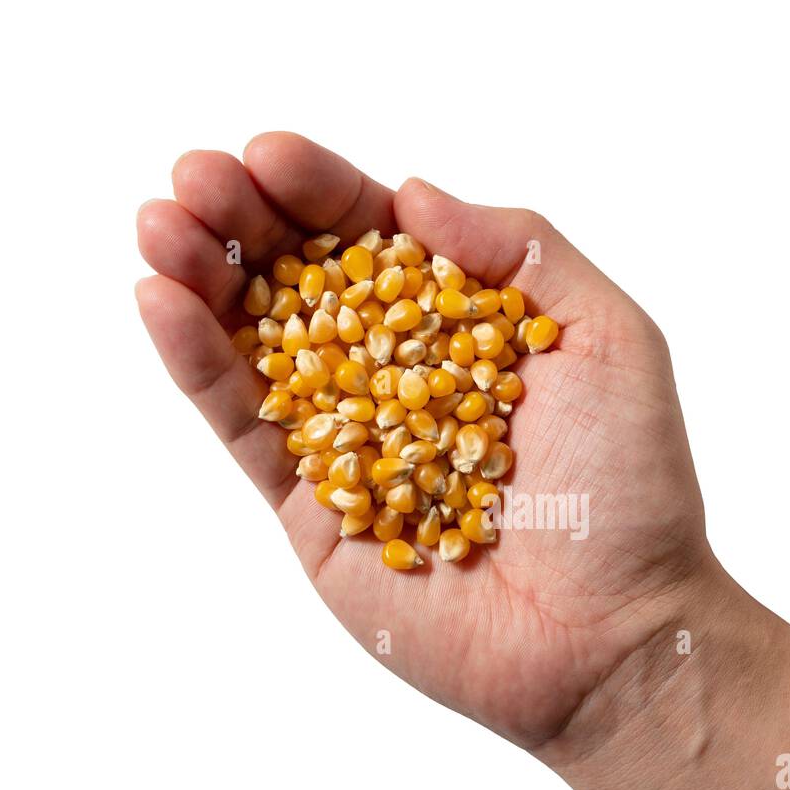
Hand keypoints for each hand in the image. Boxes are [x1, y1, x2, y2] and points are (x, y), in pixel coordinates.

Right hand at [137, 133, 715, 751]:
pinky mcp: (314, 511)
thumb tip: (410, 193)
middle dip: (246, 224)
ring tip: (157, 222)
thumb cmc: (631, 490)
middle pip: (306, 283)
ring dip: (203, 280)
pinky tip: (162, 302)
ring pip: (260, 348)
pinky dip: (201, 367)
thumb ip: (522, 250)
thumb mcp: (610, 338)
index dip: (323, 194)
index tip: (270, 154)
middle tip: (193, 177)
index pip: (379, 240)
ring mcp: (352, 444)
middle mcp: (401, 379)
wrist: (613, 634)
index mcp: (467, 330)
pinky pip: (247, 429)